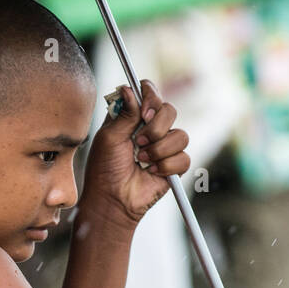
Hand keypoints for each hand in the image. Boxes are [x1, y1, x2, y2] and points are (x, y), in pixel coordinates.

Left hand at [81, 80, 189, 225]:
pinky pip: (184, 158)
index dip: (151, 97)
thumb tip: (128, 88)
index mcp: (133, 116)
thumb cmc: (104, 169)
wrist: (113, 199)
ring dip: (159, 150)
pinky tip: (151, 172)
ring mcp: (165, 146)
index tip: (144, 113)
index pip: (150, 93)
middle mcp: (151, 128)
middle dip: (155, 128)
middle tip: (139, 142)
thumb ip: (124, 113)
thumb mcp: (109, 137)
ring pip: (181, 135)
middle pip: (170, 110)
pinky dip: (166, 166)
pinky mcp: (175, 165)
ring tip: (142, 161)